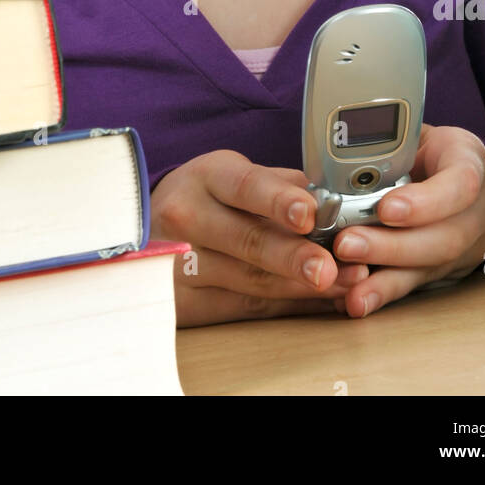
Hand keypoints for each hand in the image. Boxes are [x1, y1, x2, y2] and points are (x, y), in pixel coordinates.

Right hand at [150, 149, 371, 327]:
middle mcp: (188, 218)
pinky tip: (318, 302)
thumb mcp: (232, 176)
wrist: (143, 226)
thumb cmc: (203, 196)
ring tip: (341, 284)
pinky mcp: (184, 302)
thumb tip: (331, 200)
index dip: (278, 201)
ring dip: (300, 287)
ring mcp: (180, 265)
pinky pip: (244, 308)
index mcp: (207, 178)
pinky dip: (286, 306)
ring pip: (249, 282)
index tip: (308, 213)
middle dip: (292, 257)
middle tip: (328, 268)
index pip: (245, 188)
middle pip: (246, 241)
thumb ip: (280, 185)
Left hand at [330, 123, 484, 317]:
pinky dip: (384, 293)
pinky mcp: (448, 268)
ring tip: (349, 286)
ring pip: (432, 266)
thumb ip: (385, 142)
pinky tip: (356, 301)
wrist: (454, 169)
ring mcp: (469, 243)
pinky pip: (418, 283)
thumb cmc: (424, 146)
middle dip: (393, 246)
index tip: (386, 209)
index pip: (460, 182)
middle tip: (347, 245)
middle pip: (446, 236)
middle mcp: (479, 207)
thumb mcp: (414, 131)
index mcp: (470, 161)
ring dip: (387, 278)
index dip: (426, 202)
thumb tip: (334, 154)